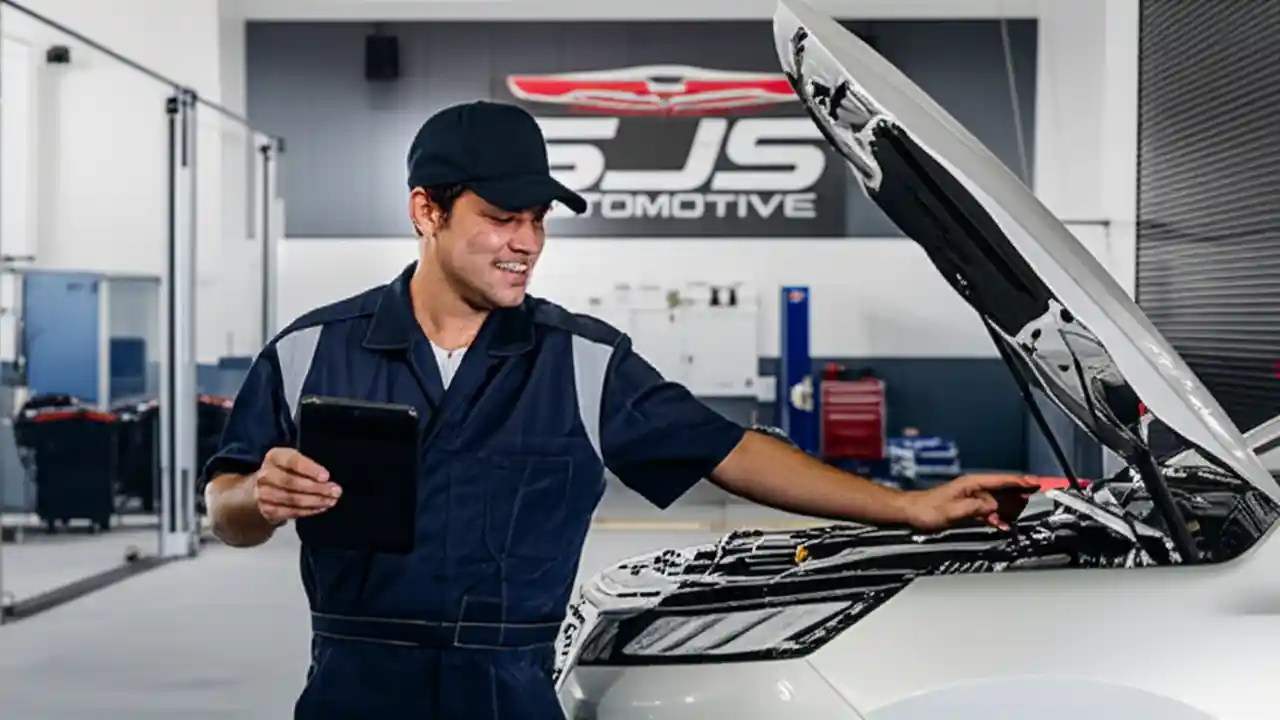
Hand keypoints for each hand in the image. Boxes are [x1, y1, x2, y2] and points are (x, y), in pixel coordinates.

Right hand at [252, 447, 339, 524]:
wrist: (266, 488)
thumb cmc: (288, 471)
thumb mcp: (296, 461)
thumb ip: (309, 466)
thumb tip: (329, 478)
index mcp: (274, 457)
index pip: (291, 460)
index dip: (309, 468)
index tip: (326, 476)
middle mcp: (265, 474)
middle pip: (290, 482)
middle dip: (316, 488)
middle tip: (336, 491)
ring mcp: (263, 494)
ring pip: (291, 498)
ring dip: (314, 501)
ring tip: (331, 501)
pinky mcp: (267, 510)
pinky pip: (289, 512)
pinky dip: (308, 510)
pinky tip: (321, 508)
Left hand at [903, 473, 1040, 532]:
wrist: (910, 512)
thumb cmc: (926, 509)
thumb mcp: (952, 510)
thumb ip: (975, 508)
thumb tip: (993, 507)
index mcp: (971, 484)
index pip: (1001, 480)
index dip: (1020, 481)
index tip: (1037, 482)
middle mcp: (973, 488)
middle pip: (1004, 489)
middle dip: (1021, 493)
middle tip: (1038, 497)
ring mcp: (971, 497)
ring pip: (998, 501)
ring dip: (1010, 508)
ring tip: (1023, 514)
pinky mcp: (968, 507)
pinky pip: (988, 510)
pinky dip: (997, 517)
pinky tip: (1002, 524)